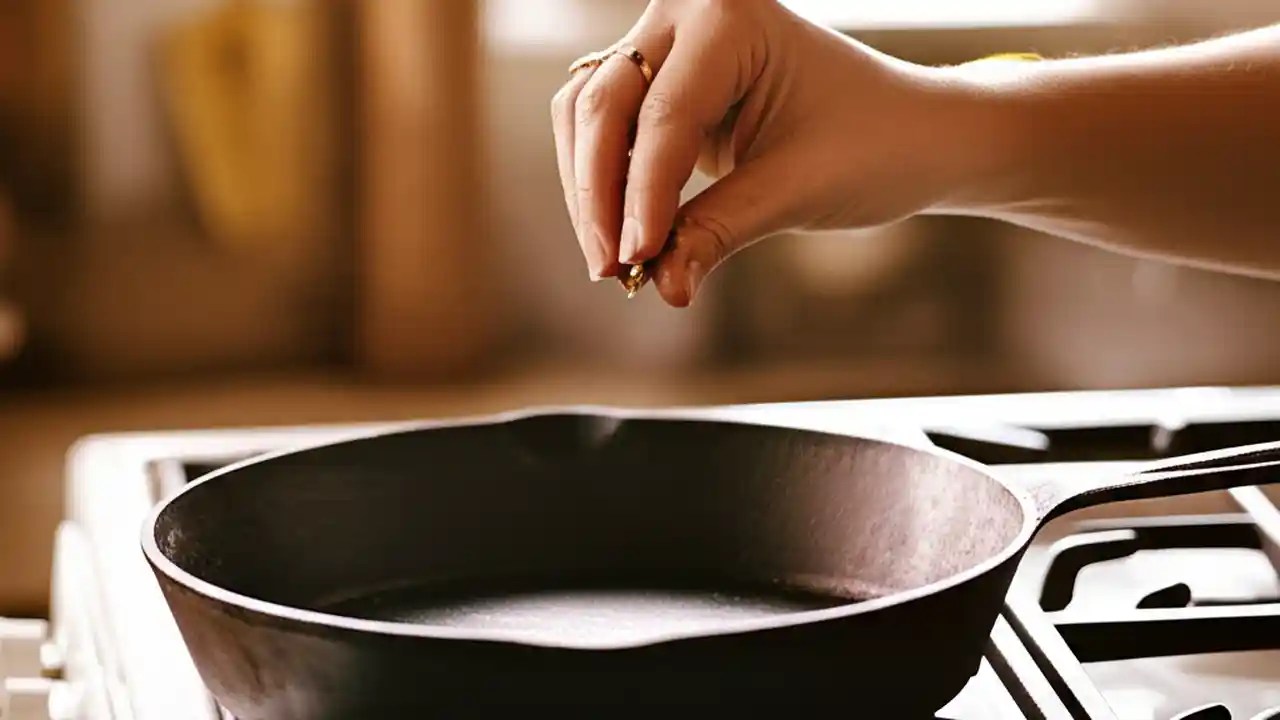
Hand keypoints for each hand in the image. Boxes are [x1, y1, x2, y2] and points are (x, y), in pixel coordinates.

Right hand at [551, 0, 977, 306]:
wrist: (911, 132)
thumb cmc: (873, 145)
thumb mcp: (796, 191)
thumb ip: (718, 232)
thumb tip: (662, 288)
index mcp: (731, 14)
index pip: (664, 116)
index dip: (642, 196)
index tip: (635, 262)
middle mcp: (688, 11)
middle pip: (603, 105)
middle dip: (600, 194)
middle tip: (612, 270)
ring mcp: (668, 42)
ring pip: (589, 115)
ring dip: (591, 191)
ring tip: (614, 266)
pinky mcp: (662, 82)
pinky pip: (607, 130)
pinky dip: (607, 184)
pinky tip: (621, 240)